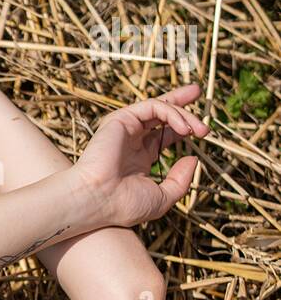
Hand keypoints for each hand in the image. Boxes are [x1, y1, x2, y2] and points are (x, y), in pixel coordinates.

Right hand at [73, 84, 209, 227]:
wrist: (96, 201)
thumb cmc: (123, 205)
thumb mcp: (161, 198)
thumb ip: (180, 181)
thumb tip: (193, 158)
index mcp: (139, 158)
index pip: (163, 135)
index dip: (182, 127)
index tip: (202, 130)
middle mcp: (132, 140)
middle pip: (160, 113)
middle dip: (180, 102)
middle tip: (199, 94)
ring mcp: (126, 128)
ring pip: (160, 108)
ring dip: (184, 114)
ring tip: (201, 129)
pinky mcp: (121, 119)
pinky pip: (153, 107)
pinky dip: (172, 114)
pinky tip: (184, 129)